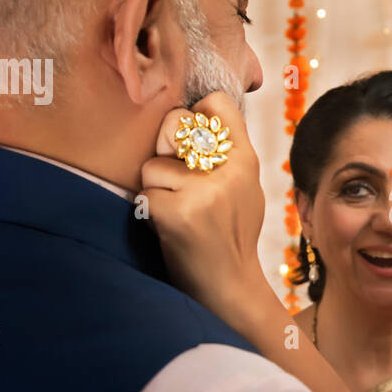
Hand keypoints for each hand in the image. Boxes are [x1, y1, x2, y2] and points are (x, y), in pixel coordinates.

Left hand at [141, 92, 267, 320]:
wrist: (230, 287)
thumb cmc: (230, 235)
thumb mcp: (245, 189)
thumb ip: (226, 154)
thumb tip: (196, 114)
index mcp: (246, 159)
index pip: (217, 104)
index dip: (194, 112)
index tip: (189, 132)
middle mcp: (228, 169)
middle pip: (174, 124)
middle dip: (165, 150)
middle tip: (177, 180)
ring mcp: (204, 191)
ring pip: (152, 164)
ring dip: (155, 189)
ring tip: (176, 211)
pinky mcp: (179, 213)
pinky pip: (146, 193)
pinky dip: (150, 211)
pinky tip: (169, 226)